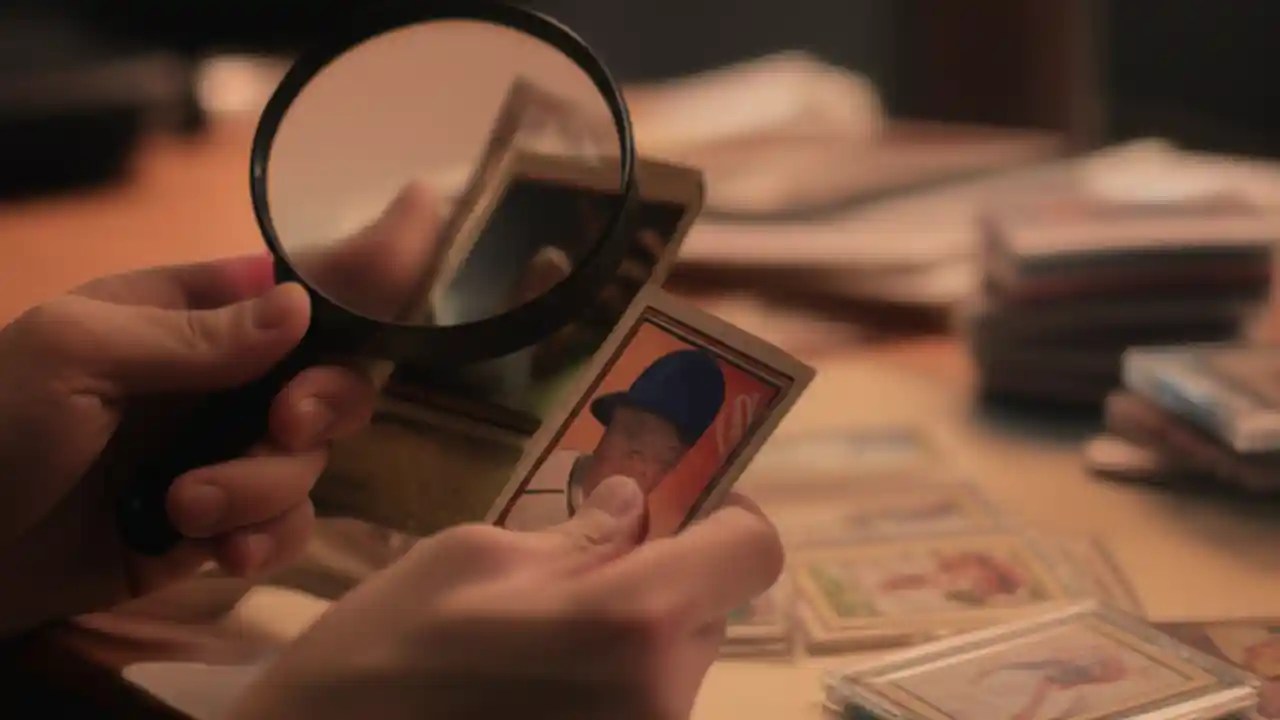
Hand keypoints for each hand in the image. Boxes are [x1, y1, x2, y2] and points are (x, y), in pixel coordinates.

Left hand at [0, 254, 375, 637]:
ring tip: (184, 511)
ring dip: (261, 488)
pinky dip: (266, 540)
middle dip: (319, 407)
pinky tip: (223, 556)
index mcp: (184, 315)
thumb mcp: (77, 354)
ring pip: (307, 461)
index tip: (322, 355)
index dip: (332, 320)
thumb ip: (194, 333)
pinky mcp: (216, 528)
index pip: (291, 297)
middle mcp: (216, 381)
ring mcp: (219, 454)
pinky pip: (284, 527)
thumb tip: (304, 307)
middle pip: (327, 380)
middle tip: (282, 427)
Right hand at [229, 476, 783, 719]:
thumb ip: (576, 532)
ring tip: (545, 632)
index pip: (752, 552)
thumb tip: (634, 503)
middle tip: (590, 560)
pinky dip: (613, 680)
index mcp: (634, 621)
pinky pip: (644, 705)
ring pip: (677, 661)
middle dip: (667, 574)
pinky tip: (537, 678)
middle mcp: (664, 696)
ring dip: (636, 634)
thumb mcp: (474, 556)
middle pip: (712, 608)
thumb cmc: (388, 647)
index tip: (680, 504)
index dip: (726, 517)